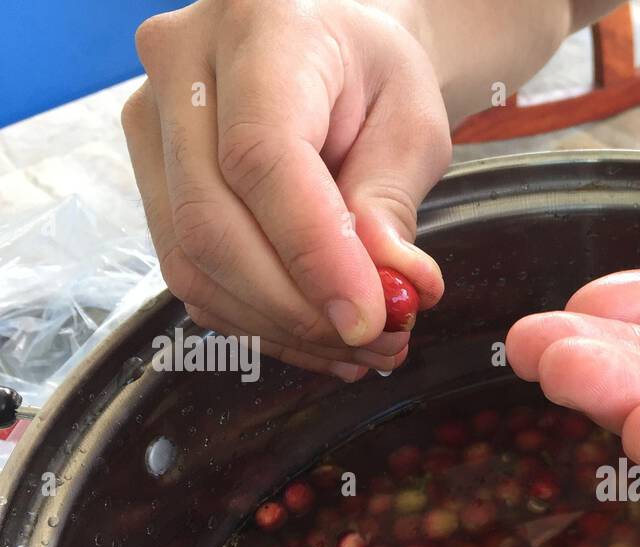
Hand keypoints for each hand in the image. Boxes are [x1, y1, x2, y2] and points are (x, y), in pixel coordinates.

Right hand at [121, 0, 447, 380]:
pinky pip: (193, 280)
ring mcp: (153, 126)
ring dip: (281, 327)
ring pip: (191, 262)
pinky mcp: (151, 183)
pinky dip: (261, 325)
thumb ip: (394, 202)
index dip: (313, 253)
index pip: (261, 156)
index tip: (367, 317)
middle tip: (374, 340)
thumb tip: (387, 287)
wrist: (333, 51)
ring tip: (362, 345)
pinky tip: (320, 338)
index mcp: (260, 28)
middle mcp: (183, 67)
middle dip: (297, 308)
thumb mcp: (412, 124)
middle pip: (209, 222)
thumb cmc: (376, 76)